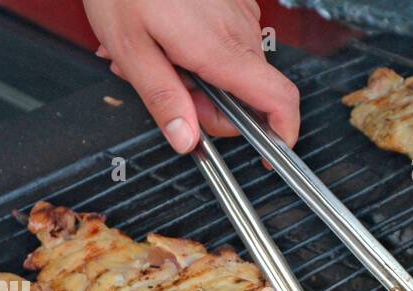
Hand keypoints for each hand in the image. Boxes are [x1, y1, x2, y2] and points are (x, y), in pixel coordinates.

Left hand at [83, 0, 299, 151]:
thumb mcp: (129, 47)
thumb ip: (162, 98)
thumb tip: (185, 140)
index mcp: (220, 49)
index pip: (279, 100)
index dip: (282, 134)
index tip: (269, 154)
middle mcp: (240, 31)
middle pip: (246, 93)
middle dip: (205, 101)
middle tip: (164, 85)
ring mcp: (240, 13)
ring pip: (232, 68)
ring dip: (197, 73)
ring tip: (155, 52)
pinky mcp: (234, 1)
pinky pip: (227, 41)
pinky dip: (199, 49)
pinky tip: (168, 35)